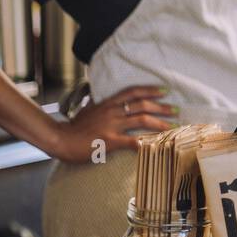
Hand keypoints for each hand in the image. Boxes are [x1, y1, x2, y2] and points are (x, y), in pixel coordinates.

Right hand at [49, 85, 177, 162]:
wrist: (60, 138)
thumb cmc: (73, 126)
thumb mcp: (87, 110)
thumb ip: (96, 104)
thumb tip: (97, 98)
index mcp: (108, 104)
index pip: (133, 92)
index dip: (150, 90)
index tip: (165, 91)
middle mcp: (112, 112)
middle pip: (142, 105)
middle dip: (161, 107)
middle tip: (176, 110)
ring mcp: (111, 126)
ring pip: (140, 120)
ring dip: (159, 123)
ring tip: (172, 127)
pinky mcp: (109, 140)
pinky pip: (129, 141)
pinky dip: (142, 143)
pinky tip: (153, 145)